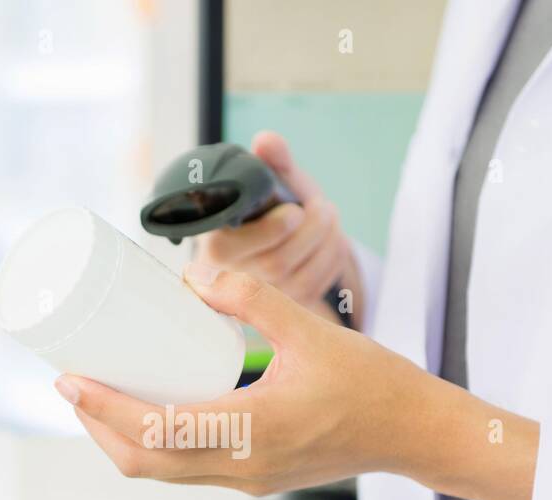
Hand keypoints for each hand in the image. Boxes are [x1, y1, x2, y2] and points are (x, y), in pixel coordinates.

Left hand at [54, 263, 539, 499]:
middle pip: (144, 463)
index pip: (155, 431)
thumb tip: (195, 277)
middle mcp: (241, 467)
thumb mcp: (311, 330)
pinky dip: (155, 446)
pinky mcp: (256, 478)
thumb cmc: (372, 384)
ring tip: (98, 398)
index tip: (69, 377)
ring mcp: (247, 479)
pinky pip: (188, 470)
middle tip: (73, 383)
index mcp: (251, 432)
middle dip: (97, 427)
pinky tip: (150, 412)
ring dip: (123, 440)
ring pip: (163, 472)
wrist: (414, 433)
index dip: (102, 408)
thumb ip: (253, 299)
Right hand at [194, 131, 364, 323]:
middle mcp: (236, 280)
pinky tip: (330, 239)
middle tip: (324, 207)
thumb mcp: (271, 182)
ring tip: (328, 216)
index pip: (233, 249)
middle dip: (310, 230)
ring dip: (327, 241)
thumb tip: (266, 141)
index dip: (272, 229)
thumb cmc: (270, 209)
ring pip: (304, 276)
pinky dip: (333, 256)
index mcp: (217, 247)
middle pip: (278, 263)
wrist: (282, 241)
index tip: (294, 211)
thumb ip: (269, 161)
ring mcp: (265, 299)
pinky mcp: (292, 307)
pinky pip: (321, 284)